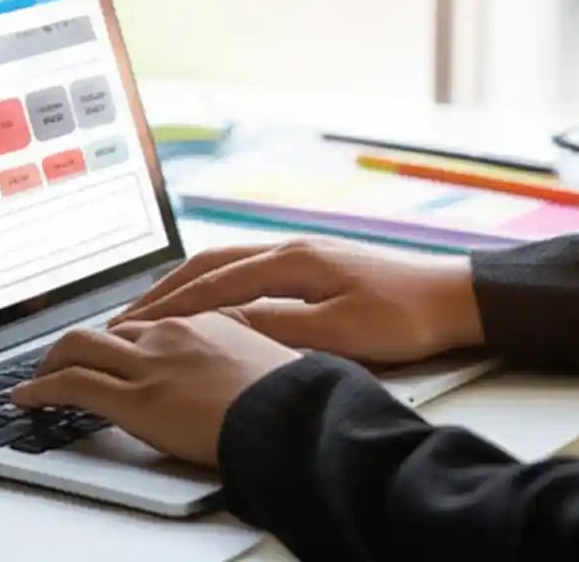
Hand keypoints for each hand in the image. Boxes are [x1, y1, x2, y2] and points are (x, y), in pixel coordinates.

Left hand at [11, 312, 299, 466]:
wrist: (299, 421)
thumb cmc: (299, 402)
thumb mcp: (280, 360)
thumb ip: (250, 355)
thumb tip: (246, 369)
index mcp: (210, 319)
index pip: (152, 316)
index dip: (124, 333)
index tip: (112, 341)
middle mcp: (173, 331)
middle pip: (111, 328)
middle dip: (82, 344)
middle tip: (65, 358)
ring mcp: (151, 362)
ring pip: (79, 347)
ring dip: (53, 361)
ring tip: (40, 376)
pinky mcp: (134, 398)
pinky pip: (71, 384)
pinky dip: (41, 388)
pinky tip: (28, 397)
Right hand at [113, 238, 483, 364]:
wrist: (454, 296)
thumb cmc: (404, 317)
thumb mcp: (337, 330)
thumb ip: (274, 326)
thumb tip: (216, 325)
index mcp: (290, 261)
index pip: (211, 285)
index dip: (167, 309)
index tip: (129, 328)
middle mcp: (287, 248)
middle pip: (207, 265)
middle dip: (162, 292)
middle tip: (124, 319)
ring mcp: (300, 251)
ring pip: (223, 262)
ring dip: (184, 285)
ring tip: (150, 309)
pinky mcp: (313, 262)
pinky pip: (244, 267)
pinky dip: (212, 282)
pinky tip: (206, 299)